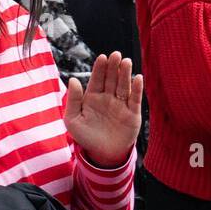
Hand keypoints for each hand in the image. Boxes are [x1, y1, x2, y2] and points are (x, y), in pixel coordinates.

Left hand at [65, 51, 141, 167]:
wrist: (102, 154)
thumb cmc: (85, 137)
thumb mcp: (72, 119)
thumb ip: (73, 100)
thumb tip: (73, 80)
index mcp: (92, 98)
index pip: (97, 79)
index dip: (100, 68)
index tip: (102, 57)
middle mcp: (107, 98)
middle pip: (111, 79)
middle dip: (113, 67)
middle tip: (116, 54)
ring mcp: (120, 105)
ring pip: (123, 86)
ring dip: (125, 74)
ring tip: (126, 62)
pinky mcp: (132, 114)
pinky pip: (135, 99)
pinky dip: (137, 89)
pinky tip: (137, 78)